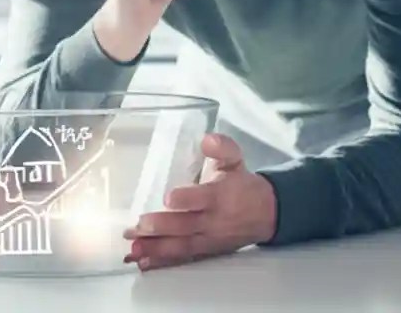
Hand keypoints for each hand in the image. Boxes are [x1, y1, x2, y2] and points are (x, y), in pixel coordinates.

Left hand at [124, 133, 277, 271]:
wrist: (267, 214)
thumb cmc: (243, 185)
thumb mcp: (236, 160)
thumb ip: (222, 148)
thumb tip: (207, 140)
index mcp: (221, 195)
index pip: (204, 198)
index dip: (187, 199)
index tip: (168, 197)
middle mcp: (214, 220)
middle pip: (187, 226)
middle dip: (162, 228)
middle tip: (138, 226)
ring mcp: (208, 239)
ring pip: (182, 246)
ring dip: (156, 248)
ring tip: (133, 248)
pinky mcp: (205, 251)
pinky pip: (183, 258)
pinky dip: (163, 262)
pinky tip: (144, 262)